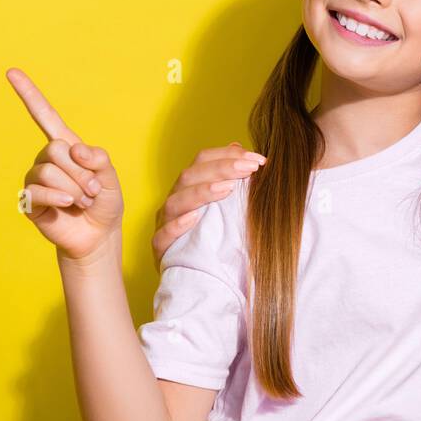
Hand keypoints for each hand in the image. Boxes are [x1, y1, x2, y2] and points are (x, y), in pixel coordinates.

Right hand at [7, 67, 124, 261]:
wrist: (98, 234)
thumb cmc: (105, 203)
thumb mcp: (111, 177)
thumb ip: (98, 159)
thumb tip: (74, 150)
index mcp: (67, 146)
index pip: (45, 116)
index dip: (29, 94)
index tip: (12, 71)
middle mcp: (47, 159)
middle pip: (56, 149)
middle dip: (82, 172)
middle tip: (93, 190)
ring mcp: (36, 179)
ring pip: (49, 171)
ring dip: (75, 188)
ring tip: (83, 200)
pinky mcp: (30, 200)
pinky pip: (38, 191)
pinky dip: (59, 197)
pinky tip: (67, 204)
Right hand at [151, 142, 264, 267]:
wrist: (194, 273)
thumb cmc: (212, 233)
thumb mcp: (225, 204)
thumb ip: (230, 176)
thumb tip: (238, 146)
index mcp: (190, 186)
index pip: (203, 160)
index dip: (228, 155)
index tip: (259, 160)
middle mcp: (176, 200)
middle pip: (190, 176)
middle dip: (221, 168)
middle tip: (250, 169)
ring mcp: (166, 223)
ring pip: (176, 202)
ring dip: (202, 192)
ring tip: (227, 189)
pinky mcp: (162, 249)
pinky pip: (163, 235)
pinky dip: (178, 225)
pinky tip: (195, 218)